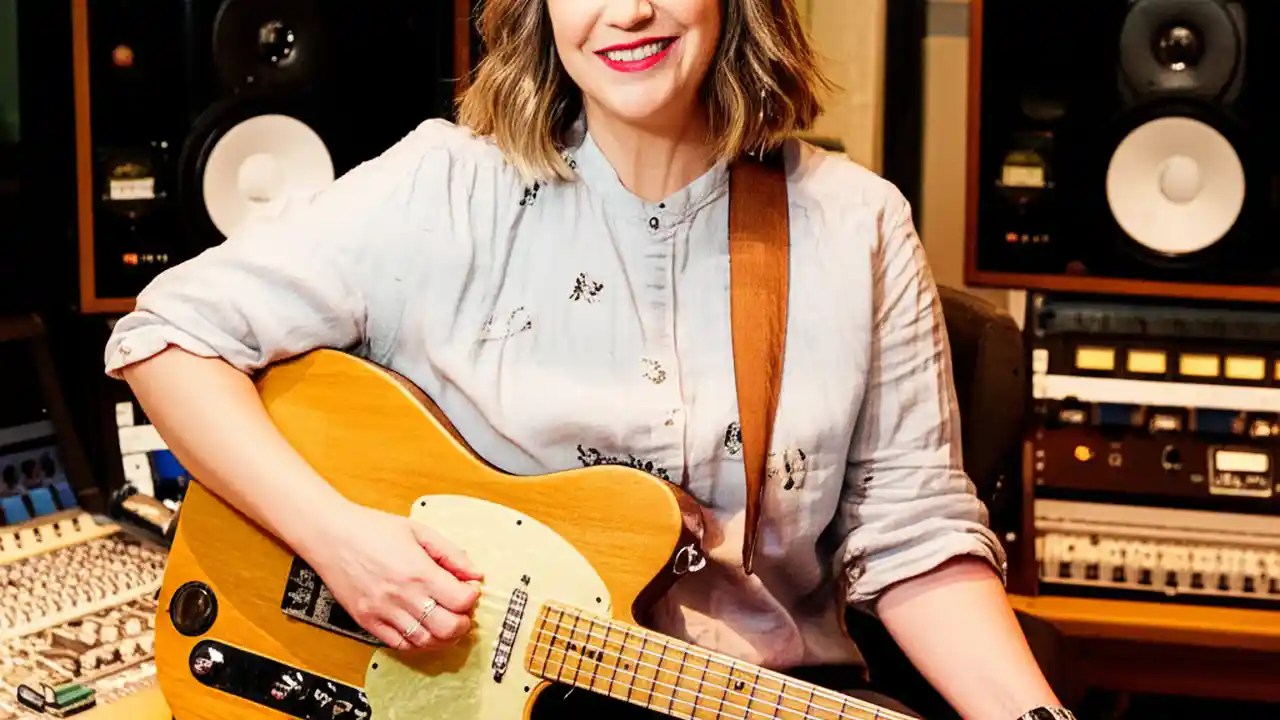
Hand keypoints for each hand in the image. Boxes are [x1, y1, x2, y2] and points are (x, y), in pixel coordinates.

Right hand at [300, 501, 483, 650]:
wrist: (330, 535)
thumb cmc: (371, 528)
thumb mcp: (418, 531)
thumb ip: (450, 553)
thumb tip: (474, 573)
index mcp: (419, 571)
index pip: (461, 600)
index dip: (472, 596)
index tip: (469, 588)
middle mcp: (402, 596)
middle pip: (448, 628)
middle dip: (463, 622)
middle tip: (462, 611)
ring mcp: (384, 612)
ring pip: (425, 642)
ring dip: (442, 637)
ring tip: (445, 622)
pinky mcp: (367, 621)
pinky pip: (398, 645)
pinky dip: (416, 643)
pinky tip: (422, 629)